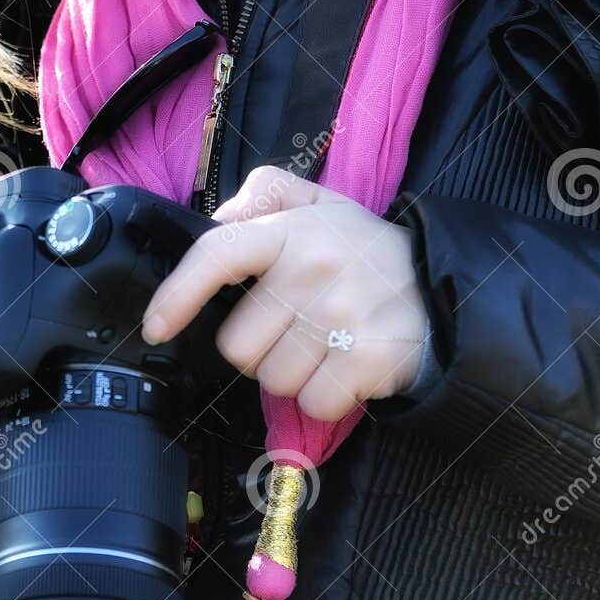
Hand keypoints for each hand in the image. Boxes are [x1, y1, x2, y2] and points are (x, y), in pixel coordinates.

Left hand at [141, 167, 429, 419]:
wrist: (443, 285)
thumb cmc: (364, 251)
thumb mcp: (319, 203)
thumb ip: (263, 197)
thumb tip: (216, 220)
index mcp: (292, 231)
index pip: (218, 254)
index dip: (177, 294)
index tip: (156, 326)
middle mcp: (314, 268)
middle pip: (239, 345)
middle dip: (260, 347)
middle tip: (298, 326)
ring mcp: (343, 316)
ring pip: (273, 379)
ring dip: (294, 373)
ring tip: (326, 345)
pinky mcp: (369, 359)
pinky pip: (314, 402)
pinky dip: (327, 396)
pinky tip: (347, 369)